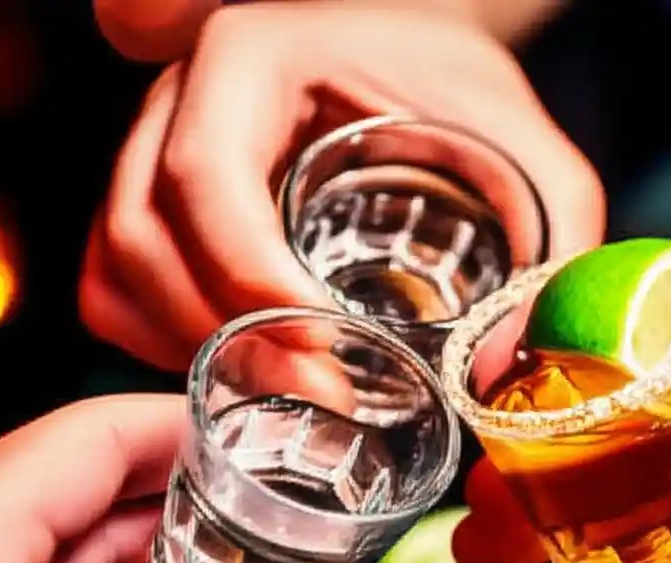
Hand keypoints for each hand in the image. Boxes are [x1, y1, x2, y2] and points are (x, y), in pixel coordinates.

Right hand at [79, 2, 604, 370]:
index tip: (325, 345)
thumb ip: (555, 233)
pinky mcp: (153, 203)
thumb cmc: (459, 92)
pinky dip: (163, 343)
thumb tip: (503, 368)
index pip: (205, 173)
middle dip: (222, 333)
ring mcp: (153, 150)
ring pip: (116, 269)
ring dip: (187, 350)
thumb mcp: (526, 147)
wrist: (416, 61)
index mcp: (251, 59)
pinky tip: (247, 366)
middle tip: (319, 396)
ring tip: (287, 393)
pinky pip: (116, 287)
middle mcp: (181, 99)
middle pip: (140, 234)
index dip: (247, 274)